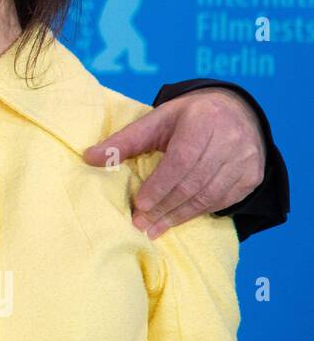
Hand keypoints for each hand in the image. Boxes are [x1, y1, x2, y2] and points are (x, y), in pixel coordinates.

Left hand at [83, 89, 265, 238]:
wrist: (234, 112)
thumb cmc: (187, 118)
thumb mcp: (155, 121)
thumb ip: (124, 141)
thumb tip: (88, 157)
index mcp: (203, 121)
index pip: (182, 160)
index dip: (161, 185)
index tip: (140, 205)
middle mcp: (230, 141)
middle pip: (195, 182)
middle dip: (165, 206)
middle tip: (141, 224)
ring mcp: (245, 160)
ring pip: (210, 195)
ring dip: (179, 215)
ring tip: (154, 229)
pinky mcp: (252, 177)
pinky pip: (224, 201)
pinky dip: (199, 212)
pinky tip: (178, 220)